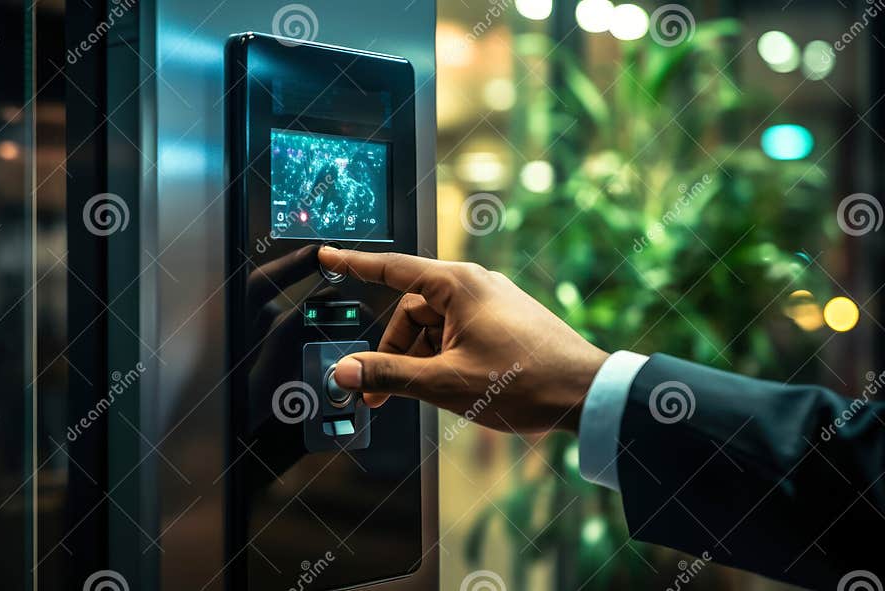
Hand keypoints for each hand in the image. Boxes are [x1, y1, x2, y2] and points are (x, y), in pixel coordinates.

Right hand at [317, 247, 608, 433]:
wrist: (587, 394)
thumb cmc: (523, 382)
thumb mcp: (446, 383)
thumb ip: (390, 374)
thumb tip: (345, 371)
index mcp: (458, 285)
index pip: (392, 269)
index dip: (354, 266)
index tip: (326, 256)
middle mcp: (473, 285)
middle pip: (411, 312)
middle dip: (393, 353)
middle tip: (379, 395)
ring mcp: (490, 303)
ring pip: (434, 327)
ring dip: (419, 361)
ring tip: (424, 398)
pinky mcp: (503, 321)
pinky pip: (457, 333)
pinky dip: (443, 358)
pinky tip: (449, 388)